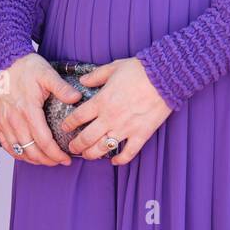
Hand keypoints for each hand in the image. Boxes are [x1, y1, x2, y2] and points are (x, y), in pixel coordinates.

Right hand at [0, 53, 82, 166]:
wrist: (2, 61)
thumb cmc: (25, 66)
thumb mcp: (47, 73)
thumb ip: (62, 88)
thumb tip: (77, 98)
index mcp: (28, 110)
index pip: (44, 141)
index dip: (56, 154)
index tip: (66, 159)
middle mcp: (14, 119)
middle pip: (31, 150)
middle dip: (47, 160)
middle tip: (59, 161)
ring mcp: (3, 122)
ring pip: (18, 150)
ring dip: (33, 159)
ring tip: (45, 160)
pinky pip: (5, 144)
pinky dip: (17, 153)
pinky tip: (26, 154)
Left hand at [59, 57, 173, 163]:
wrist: (164, 77)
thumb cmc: (138, 70)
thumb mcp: (112, 68)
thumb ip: (95, 76)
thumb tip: (82, 80)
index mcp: (101, 101)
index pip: (78, 117)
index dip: (68, 124)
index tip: (65, 128)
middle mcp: (110, 117)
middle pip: (86, 137)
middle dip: (76, 145)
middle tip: (72, 148)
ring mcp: (125, 128)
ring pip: (103, 148)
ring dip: (92, 154)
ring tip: (87, 156)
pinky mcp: (141, 134)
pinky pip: (128, 153)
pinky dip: (120, 160)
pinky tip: (114, 161)